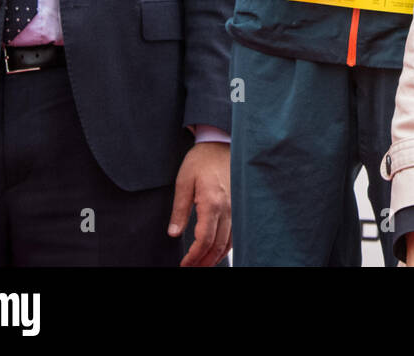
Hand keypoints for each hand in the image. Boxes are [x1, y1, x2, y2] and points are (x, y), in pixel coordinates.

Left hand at [168, 141, 231, 266]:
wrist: (220, 144)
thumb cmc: (201, 161)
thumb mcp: (184, 182)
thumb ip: (179, 209)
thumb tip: (174, 233)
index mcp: (212, 203)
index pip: (204, 240)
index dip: (194, 257)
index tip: (184, 265)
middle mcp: (228, 208)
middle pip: (218, 245)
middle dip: (204, 261)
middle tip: (191, 269)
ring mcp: (237, 207)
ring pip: (230, 241)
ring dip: (216, 257)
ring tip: (203, 265)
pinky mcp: (239, 205)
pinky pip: (236, 232)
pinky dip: (227, 246)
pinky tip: (218, 251)